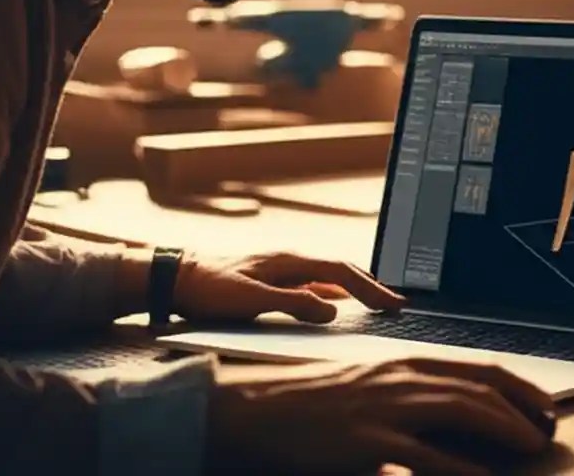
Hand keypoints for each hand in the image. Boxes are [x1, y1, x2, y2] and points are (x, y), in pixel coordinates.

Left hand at [172, 251, 404, 323]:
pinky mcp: (273, 279)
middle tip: (397, 305)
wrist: (177, 278)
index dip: (371, 289)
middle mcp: (291, 261)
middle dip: (372, 286)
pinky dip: (334, 294)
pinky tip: (338, 305)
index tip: (393, 305)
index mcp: (290, 261)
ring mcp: (283, 269)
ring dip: (356, 289)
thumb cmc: (209, 289)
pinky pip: (314, 285)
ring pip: (330, 277)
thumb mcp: (251, 300)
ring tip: (377, 303)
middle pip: (342, 271)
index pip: (342, 272)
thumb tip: (335, 312)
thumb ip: (294, 304)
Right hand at [207, 358, 556, 474]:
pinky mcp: (368, 442)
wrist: (256, 412)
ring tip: (534, 446)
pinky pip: (427, 455)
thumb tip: (458, 409)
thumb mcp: (371, 387)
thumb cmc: (312, 404)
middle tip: (549, 429)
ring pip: (463, 410)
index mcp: (405, 364)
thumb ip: (413, 393)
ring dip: (506, 429)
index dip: (520, 386)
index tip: (546, 404)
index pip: (479, 368)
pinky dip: (462, 467)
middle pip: (480, 386)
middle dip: (524, 407)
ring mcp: (386, 408)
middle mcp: (402, 378)